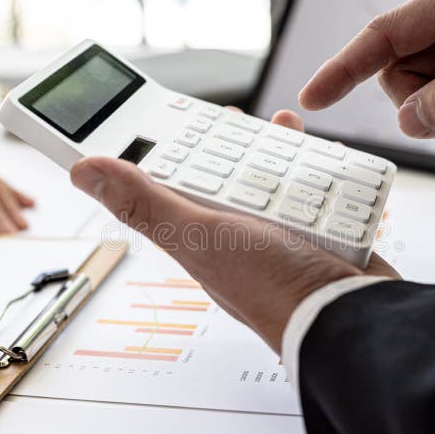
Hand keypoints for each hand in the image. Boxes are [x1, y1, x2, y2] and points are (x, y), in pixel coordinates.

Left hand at [71, 109, 399, 352]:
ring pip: (274, 177)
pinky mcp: (320, 229)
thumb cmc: (274, 290)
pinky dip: (317, 166)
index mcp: (201, 234)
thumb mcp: (200, 238)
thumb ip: (147, 204)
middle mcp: (238, 233)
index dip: (166, 150)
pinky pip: (315, 187)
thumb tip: (85, 172)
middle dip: (227, 143)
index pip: (173, 183)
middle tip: (229, 118)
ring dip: (276, 148)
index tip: (165, 117)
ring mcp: (282, 232)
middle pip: (227, 175)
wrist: (350, 316)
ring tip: (281, 125)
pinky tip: (323, 154)